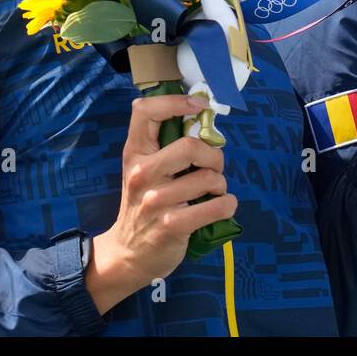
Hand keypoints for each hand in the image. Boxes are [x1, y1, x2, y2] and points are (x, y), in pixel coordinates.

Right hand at [85, 94, 238, 312]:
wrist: (128, 254)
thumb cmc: (143, 205)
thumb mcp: (142, 171)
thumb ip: (163, 146)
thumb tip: (204, 118)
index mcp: (134, 153)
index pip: (145, 111)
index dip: (176, 101)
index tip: (199, 106)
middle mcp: (142, 173)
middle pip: (190, 146)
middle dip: (213, 156)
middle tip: (212, 168)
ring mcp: (156, 201)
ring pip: (209, 178)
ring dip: (221, 186)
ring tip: (212, 193)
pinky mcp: (173, 226)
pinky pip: (218, 206)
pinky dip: (227, 205)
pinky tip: (220, 207)